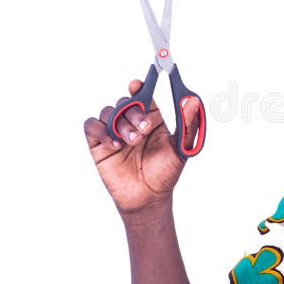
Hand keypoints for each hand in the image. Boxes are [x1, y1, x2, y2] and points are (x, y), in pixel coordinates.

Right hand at [83, 79, 199, 215]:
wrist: (149, 198)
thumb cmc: (166, 173)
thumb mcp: (181, 148)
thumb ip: (188, 124)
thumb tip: (192, 100)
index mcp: (152, 118)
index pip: (143, 94)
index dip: (139, 86)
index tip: (137, 85)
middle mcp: (132, 122)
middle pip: (125, 102)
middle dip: (134, 111)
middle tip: (144, 128)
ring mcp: (115, 132)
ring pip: (108, 112)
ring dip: (120, 123)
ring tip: (132, 142)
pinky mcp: (99, 144)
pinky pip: (91, 126)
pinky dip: (101, 131)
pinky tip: (116, 145)